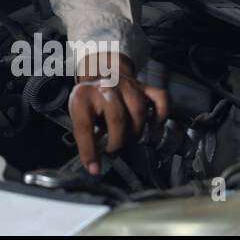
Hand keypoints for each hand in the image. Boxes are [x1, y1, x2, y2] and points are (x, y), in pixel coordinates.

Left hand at [68, 51, 168, 175]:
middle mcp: (105, 88)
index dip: (89, 151)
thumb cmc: (91, 98)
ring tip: (129, 140)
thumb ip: (85, 137)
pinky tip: (153, 125)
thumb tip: (93, 166)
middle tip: (113, 151)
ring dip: (136, 132)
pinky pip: (160, 99)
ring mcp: (126, 85)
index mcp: (83, 96)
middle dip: (117, 142)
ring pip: (139, 110)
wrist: (101, 71)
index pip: (84, 126)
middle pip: (117, 117)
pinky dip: (161, 114)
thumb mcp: (79, 114)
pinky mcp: (143, 86)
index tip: (93, 168)